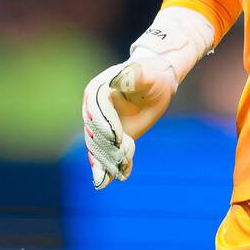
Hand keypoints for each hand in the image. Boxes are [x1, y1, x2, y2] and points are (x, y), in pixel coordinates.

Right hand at [82, 55, 177, 189]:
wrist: (156, 82)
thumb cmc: (152, 75)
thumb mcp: (148, 74)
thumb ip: (134, 76)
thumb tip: (120, 76)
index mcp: (97, 90)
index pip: (97, 111)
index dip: (106, 125)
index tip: (118, 139)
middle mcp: (93, 109)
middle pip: (95, 133)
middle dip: (106, 148)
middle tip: (120, 161)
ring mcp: (100, 125)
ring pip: (99, 147)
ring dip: (108, 162)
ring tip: (119, 174)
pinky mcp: (110, 138)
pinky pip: (108, 154)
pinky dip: (113, 167)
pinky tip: (123, 175)